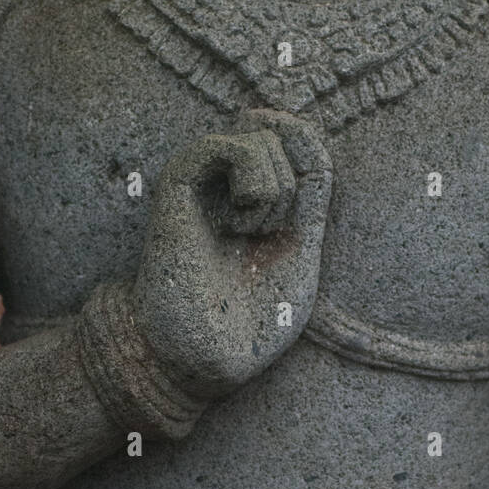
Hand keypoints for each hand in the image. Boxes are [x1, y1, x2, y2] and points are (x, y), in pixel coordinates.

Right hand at [136, 110, 331, 392]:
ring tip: (249, 233)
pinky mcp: (178, 187)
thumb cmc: (252, 319)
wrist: (208, 357)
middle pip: (286, 134)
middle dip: (294, 184)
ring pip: (259, 136)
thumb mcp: (302, 248)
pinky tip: (240, 220)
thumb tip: (297, 130)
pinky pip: (220, 144)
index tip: (300, 208)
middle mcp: (231, 183)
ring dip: (273, 189)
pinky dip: (246, 176)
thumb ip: (309, 192)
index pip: (299, 141)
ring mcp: (204, 183)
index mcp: (262, 198)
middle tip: (267, 234)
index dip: (310, 154)